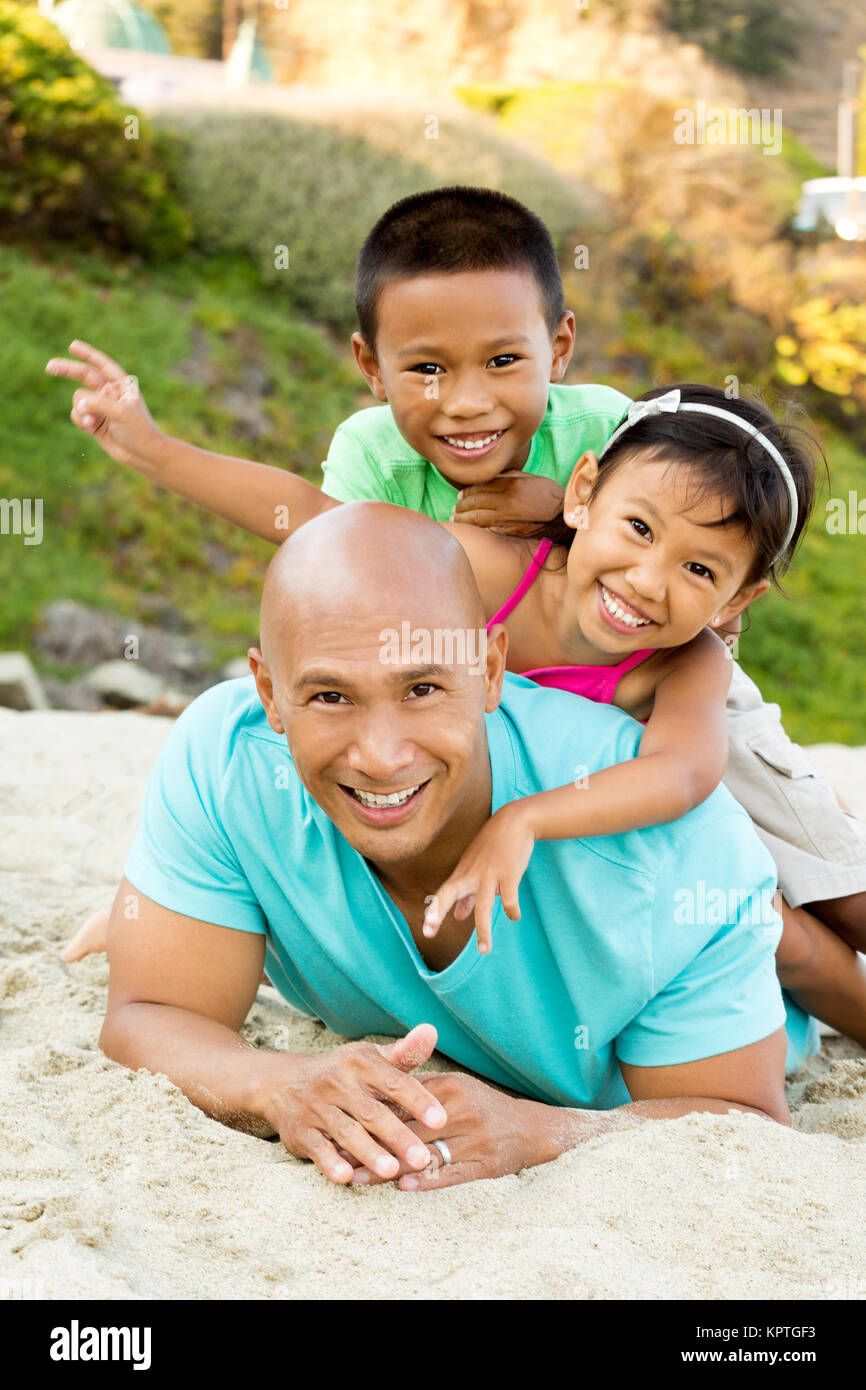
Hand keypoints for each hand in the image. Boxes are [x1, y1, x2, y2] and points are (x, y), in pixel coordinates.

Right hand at [45, 340, 163, 472]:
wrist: (142, 455)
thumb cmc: (138, 431)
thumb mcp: (121, 413)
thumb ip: (99, 403)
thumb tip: (80, 404)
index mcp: (122, 385)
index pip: (103, 365)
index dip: (88, 354)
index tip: (72, 345)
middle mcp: (110, 393)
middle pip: (84, 375)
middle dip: (67, 370)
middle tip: (50, 367)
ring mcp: (100, 407)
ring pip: (78, 399)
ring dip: (81, 410)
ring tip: (92, 423)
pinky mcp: (93, 421)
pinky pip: (77, 414)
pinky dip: (80, 420)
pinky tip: (91, 428)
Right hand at [260, 1023, 448, 1184]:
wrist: (284, 1083)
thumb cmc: (343, 1073)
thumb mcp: (371, 1058)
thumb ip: (404, 1053)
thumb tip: (432, 1031)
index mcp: (360, 1063)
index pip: (394, 1081)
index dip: (418, 1100)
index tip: (440, 1119)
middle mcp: (337, 1082)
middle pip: (372, 1112)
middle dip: (398, 1136)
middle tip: (423, 1158)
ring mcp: (316, 1107)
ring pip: (346, 1132)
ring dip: (368, 1152)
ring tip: (392, 1170)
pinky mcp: (300, 1131)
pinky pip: (316, 1148)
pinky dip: (330, 1162)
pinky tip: (346, 1177)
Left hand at [349, 1072, 555, 1190]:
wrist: (532, 1128)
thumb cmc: (484, 1106)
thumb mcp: (456, 1086)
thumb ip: (420, 1087)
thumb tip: (377, 1089)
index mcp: (450, 1087)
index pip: (402, 1100)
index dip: (368, 1114)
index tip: (338, 1123)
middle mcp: (461, 1110)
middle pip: (407, 1130)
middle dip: (369, 1145)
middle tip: (336, 1156)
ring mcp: (474, 1139)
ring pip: (423, 1155)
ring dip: (387, 1168)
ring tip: (356, 1178)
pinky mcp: (485, 1165)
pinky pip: (450, 1174)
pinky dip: (425, 1180)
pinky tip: (401, 1186)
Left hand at [424, 802, 534, 952]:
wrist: (514, 822)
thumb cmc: (493, 847)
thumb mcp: (475, 868)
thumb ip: (467, 895)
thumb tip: (458, 916)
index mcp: (463, 874)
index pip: (444, 894)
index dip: (434, 911)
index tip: (427, 931)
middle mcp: (472, 875)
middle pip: (451, 893)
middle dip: (438, 911)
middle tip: (429, 931)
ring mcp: (490, 874)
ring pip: (483, 905)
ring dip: (484, 930)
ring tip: (484, 951)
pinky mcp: (509, 873)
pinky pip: (510, 897)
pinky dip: (512, 910)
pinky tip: (514, 916)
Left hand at [451, 471, 564, 534]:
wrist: (563, 519)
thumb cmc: (550, 498)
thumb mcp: (532, 480)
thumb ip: (511, 477)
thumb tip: (491, 477)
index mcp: (512, 484)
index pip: (481, 486)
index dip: (467, 491)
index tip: (460, 495)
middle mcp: (507, 501)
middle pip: (475, 501)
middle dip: (461, 505)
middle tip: (454, 508)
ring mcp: (507, 518)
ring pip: (476, 517)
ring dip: (462, 518)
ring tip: (456, 518)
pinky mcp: (509, 532)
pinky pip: (485, 530)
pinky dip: (474, 529)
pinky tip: (468, 529)